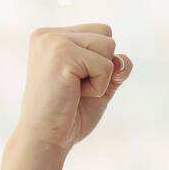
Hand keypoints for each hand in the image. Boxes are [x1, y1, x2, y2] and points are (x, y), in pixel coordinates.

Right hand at [13, 23, 132, 151]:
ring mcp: (53, 41)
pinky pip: (106, 66)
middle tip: (76, 88)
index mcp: (53, 37)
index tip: (77, 82)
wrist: (46, 138)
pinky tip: (75, 94)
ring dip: (101, 77)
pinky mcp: (62, 54)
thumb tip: (122, 60)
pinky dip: (99, 86)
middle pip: (107, 36)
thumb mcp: (98, 85)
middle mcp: (49, 34)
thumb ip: (114, 67)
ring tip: (75, 90)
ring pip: (109, 47)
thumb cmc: (69, 116)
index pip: (102, 32)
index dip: (103, 62)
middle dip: (103, 67)